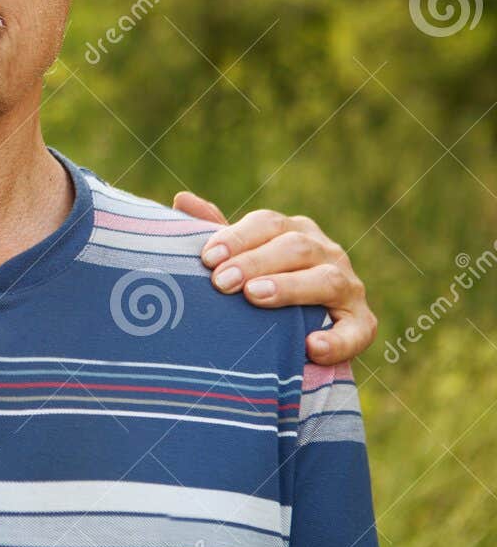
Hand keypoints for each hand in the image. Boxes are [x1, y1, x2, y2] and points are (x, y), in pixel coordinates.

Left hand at [173, 192, 375, 365]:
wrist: (297, 339)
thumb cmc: (259, 289)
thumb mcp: (238, 262)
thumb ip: (216, 233)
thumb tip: (182, 199)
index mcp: (294, 232)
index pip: (268, 224)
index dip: (237, 237)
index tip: (207, 258)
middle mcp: (326, 252)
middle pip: (295, 247)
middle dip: (255, 262)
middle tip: (222, 282)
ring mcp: (349, 286)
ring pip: (326, 280)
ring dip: (290, 287)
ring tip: (255, 297)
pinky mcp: (363, 323)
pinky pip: (357, 331)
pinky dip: (338, 339)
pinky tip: (311, 346)